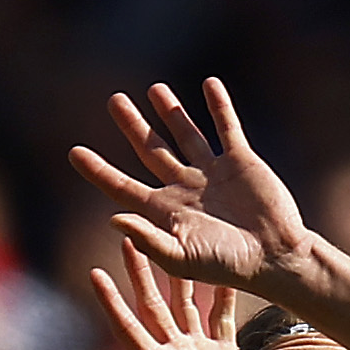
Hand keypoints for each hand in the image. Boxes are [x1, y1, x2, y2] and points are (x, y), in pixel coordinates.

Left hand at [70, 79, 312, 299]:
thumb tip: (112, 219)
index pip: (121, 186)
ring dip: (170, 110)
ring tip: (154, 89)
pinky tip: (209, 84)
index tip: (74, 152)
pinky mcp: (240, 162)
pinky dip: (219, 106)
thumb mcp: (182, 257)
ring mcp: (212, 173)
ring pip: (185, 134)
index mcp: (164, 212)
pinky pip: (226, 128)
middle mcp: (184, 188)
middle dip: (131, 125)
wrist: (275, 258)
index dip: (97, 170)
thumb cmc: (227, 266)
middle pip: (150, 150)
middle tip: (114, 100)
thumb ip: (147, 239)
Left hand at [92, 238, 261, 349]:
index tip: (95, 271)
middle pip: (152, 305)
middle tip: (130, 237)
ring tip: (175, 240)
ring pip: (186, 304)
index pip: (128, 326)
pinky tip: (224, 268)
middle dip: (141, 272)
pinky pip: (223, 318)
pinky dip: (223, 293)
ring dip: (179, 274)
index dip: (111, 300)